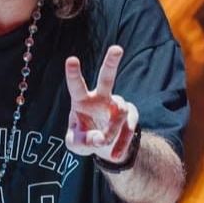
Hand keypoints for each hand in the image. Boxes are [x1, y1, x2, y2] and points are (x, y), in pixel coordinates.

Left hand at [64, 45, 138, 161]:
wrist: (105, 148)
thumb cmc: (84, 138)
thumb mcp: (76, 144)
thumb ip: (81, 142)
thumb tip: (99, 139)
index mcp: (82, 100)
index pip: (77, 86)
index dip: (74, 73)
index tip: (72, 59)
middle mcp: (101, 98)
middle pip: (107, 78)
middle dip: (111, 63)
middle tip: (116, 48)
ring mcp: (118, 106)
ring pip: (118, 115)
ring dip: (111, 132)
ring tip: (102, 144)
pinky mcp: (131, 117)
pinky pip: (129, 129)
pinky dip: (121, 144)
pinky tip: (114, 155)